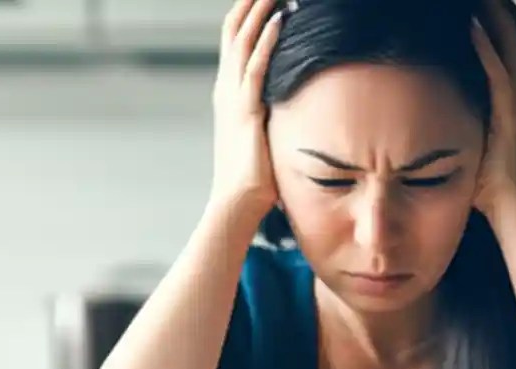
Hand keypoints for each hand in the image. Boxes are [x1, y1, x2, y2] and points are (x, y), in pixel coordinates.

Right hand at [208, 0, 283, 216]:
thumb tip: (289, 107)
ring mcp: (233, 98)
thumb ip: (269, 115)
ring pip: (244, 41)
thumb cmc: (253, 176)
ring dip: (260, 11)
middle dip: (251, 3)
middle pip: (235, 30)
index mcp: (228, 92)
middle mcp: (226, 88)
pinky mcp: (246, 111)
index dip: (247, 14)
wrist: (236, 202)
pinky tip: (280, 21)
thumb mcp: (260, 135)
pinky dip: (267, 41)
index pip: (235, 40)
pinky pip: (256, 67)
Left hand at [471, 1, 515, 220]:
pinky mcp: (507, 114)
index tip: (473, 3)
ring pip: (505, 49)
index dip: (489, 25)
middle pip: (505, 40)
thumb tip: (428, 121)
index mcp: (504, 99)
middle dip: (495, 13)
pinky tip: (472, 28)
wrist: (508, 206)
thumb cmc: (486, 182)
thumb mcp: (470, 143)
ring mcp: (512, 103)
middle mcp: (512, 95)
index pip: (498, 50)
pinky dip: (485, 50)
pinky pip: (497, 74)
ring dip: (492, 20)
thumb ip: (456, 125)